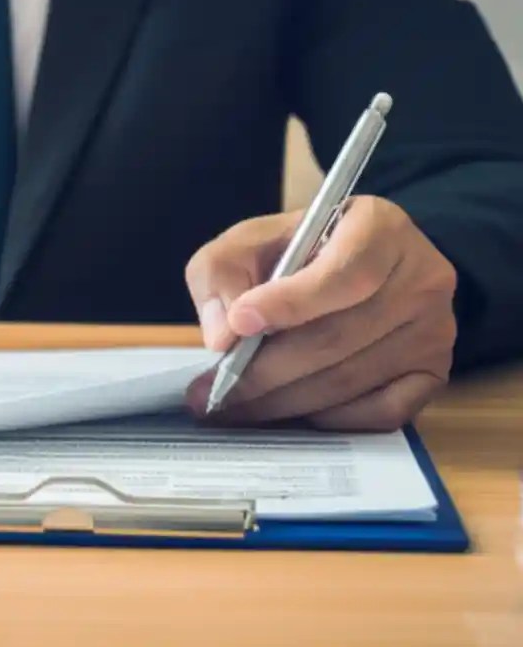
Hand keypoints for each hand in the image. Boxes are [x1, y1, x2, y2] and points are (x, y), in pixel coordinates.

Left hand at [183, 196, 456, 430]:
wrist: (354, 267)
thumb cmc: (297, 253)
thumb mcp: (250, 242)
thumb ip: (223, 273)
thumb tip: (222, 335)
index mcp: (379, 228)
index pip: (344, 274)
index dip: (289, 304)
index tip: (239, 323)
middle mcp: (422, 277)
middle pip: (337, 337)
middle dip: (264, 371)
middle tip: (212, 391)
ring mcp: (434, 330)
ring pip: (350, 379)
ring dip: (282, 401)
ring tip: (233, 407)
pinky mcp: (433, 372)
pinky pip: (382, 411)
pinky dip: (329, 418)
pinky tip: (288, 412)